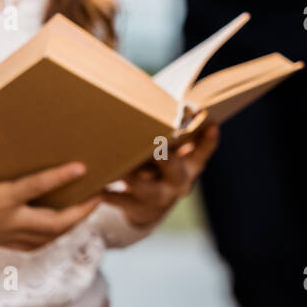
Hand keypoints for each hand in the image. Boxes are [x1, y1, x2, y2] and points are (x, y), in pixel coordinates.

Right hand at [0, 137, 100, 253]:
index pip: (35, 188)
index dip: (60, 177)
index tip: (83, 167)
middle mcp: (8, 222)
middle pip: (54, 223)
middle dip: (81, 211)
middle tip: (100, 195)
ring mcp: (7, 234)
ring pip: (48, 236)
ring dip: (72, 224)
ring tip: (89, 208)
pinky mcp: (2, 241)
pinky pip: (36, 244)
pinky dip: (53, 236)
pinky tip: (61, 227)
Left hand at [100, 121, 219, 228]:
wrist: (150, 207)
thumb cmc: (160, 165)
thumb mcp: (172, 152)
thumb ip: (171, 134)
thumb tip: (164, 97)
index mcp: (191, 165)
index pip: (204, 151)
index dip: (208, 138)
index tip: (210, 123)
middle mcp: (180, 182)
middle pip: (176, 171)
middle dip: (166, 159)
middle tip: (156, 148)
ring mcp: (160, 197)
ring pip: (147, 188)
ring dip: (133, 177)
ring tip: (120, 168)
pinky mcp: (138, 208)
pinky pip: (121, 201)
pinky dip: (108, 194)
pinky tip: (96, 188)